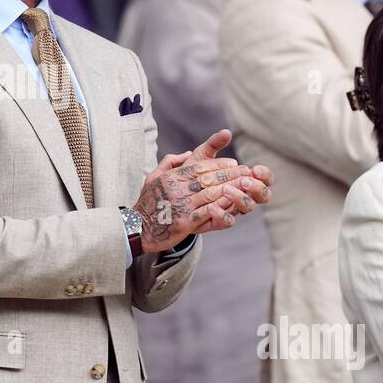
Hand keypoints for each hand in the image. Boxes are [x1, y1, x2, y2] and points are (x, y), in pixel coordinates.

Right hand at [132, 129, 272, 252]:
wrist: (137, 228)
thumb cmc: (147, 202)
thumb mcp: (153, 177)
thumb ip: (169, 162)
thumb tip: (187, 154)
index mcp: (171, 177)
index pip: (198, 167)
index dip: (218, 164)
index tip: (233, 164)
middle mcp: (176, 189)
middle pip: (208, 179)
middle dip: (229, 175)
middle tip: (246, 172)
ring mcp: (180, 206)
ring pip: (210, 194)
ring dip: (230, 189)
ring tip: (245, 186)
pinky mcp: (184, 223)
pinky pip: (207, 213)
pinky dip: (221, 208)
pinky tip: (233, 205)